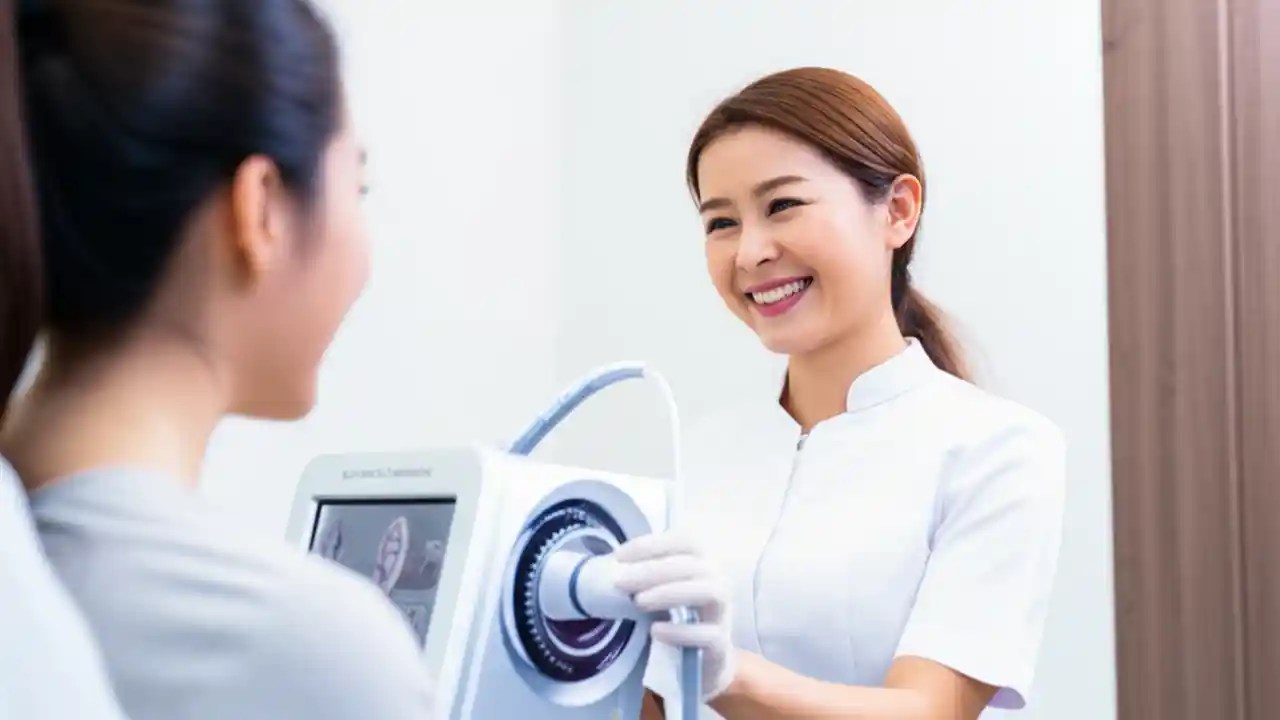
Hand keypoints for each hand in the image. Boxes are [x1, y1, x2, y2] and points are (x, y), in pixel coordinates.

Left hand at [612, 531, 736, 700]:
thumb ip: (647, 577)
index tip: (619, 556)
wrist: (699, 664)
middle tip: (620, 582)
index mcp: (704, 565)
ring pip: (711, 592)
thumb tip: (613, 565)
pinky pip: (710, 635)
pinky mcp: (721, 647)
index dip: (653, 544)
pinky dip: (681, 631)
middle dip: (654, 570)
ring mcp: (724, 616)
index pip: (687, 542)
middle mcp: (719, 584)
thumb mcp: (662, 593)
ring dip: (671, 592)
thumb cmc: (677, 619)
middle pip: (694, 566)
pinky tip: (655, 630)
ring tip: (638, 601)